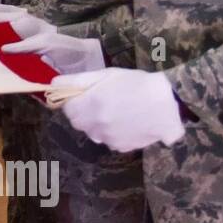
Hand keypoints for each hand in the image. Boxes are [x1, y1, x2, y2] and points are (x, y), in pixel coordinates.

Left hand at [0, 5, 106, 73]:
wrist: (84, 60)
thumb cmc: (49, 56)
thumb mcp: (21, 51)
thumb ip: (4, 48)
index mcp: (18, 22)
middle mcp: (28, 22)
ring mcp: (40, 31)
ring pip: (15, 21)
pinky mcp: (51, 44)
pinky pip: (33, 44)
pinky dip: (20, 47)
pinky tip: (5, 50)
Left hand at [48, 68, 185, 151]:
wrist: (169, 102)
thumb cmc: (136, 83)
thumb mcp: (105, 75)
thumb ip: (77, 81)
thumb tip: (54, 84)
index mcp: (90, 106)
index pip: (67, 109)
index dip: (73, 101)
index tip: (83, 95)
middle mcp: (96, 126)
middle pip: (79, 122)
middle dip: (84, 113)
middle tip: (101, 101)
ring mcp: (109, 139)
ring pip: (94, 133)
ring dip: (99, 124)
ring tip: (119, 110)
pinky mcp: (123, 147)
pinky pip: (110, 141)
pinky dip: (114, 133)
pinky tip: (128, 122)